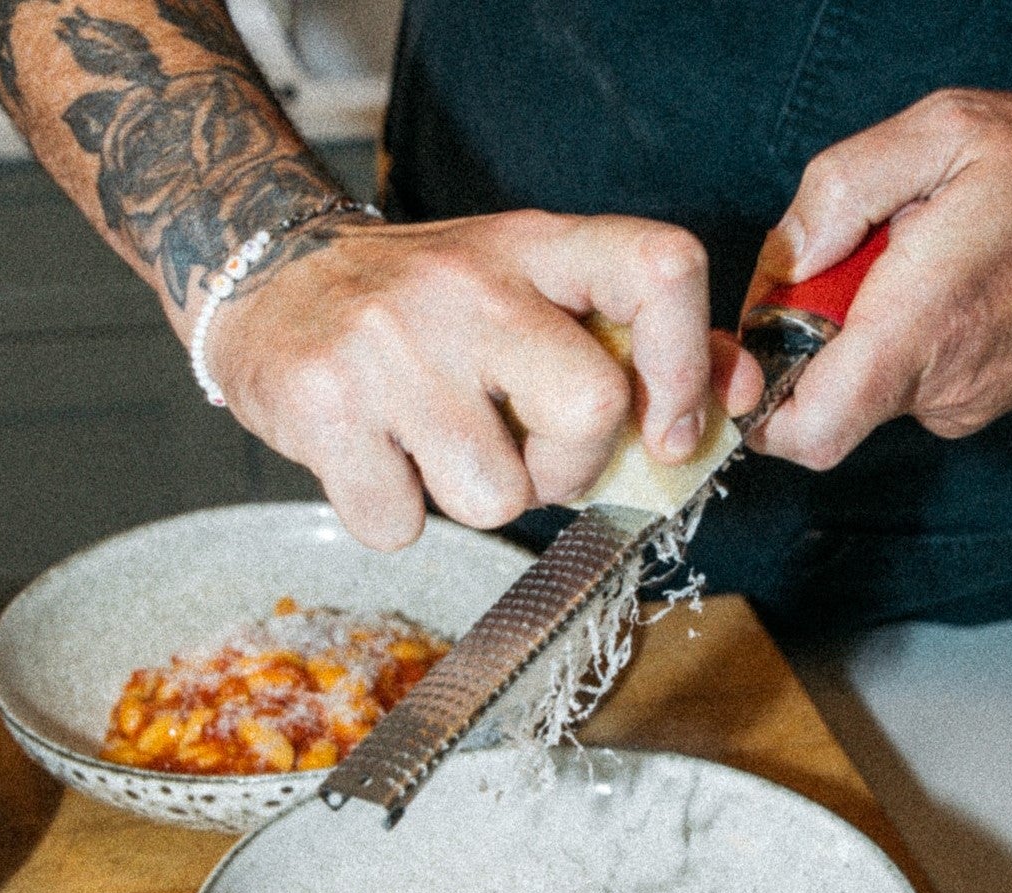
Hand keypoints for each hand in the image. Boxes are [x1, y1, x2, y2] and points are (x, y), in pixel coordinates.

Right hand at [206, 209, 761, 549]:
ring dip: (475, 497)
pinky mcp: (324, 410)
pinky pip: (402, 526)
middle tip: (529, 455)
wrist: (270, 277)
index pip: (661, 268)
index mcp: (536, 247)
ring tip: (434, 444)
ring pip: (496, 497)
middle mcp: (469, 287)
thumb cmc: (423, 301)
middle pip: (591, 409)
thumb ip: (637, 338)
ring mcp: (391, 348)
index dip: (688, 367)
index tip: (670, 428)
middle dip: (573, 469)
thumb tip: (740, 395)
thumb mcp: (531, 287)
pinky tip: (376, 459)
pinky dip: (394, 514)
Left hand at [743, 89, 1011, 467]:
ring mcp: (962, 406)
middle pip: (821, 403)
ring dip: (859, 334)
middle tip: (848, 267)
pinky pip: (906, 385)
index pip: (805, 430)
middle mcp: (940, 387)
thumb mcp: (945, 129)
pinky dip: (899, 342)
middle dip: (808, 342)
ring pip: (864, 390)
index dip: (758, 408)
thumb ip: (841, 188)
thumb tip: (783, 258)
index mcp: (920, 328)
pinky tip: (941, 287)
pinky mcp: (978, 407)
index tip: (753, 351)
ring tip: (911, 265)